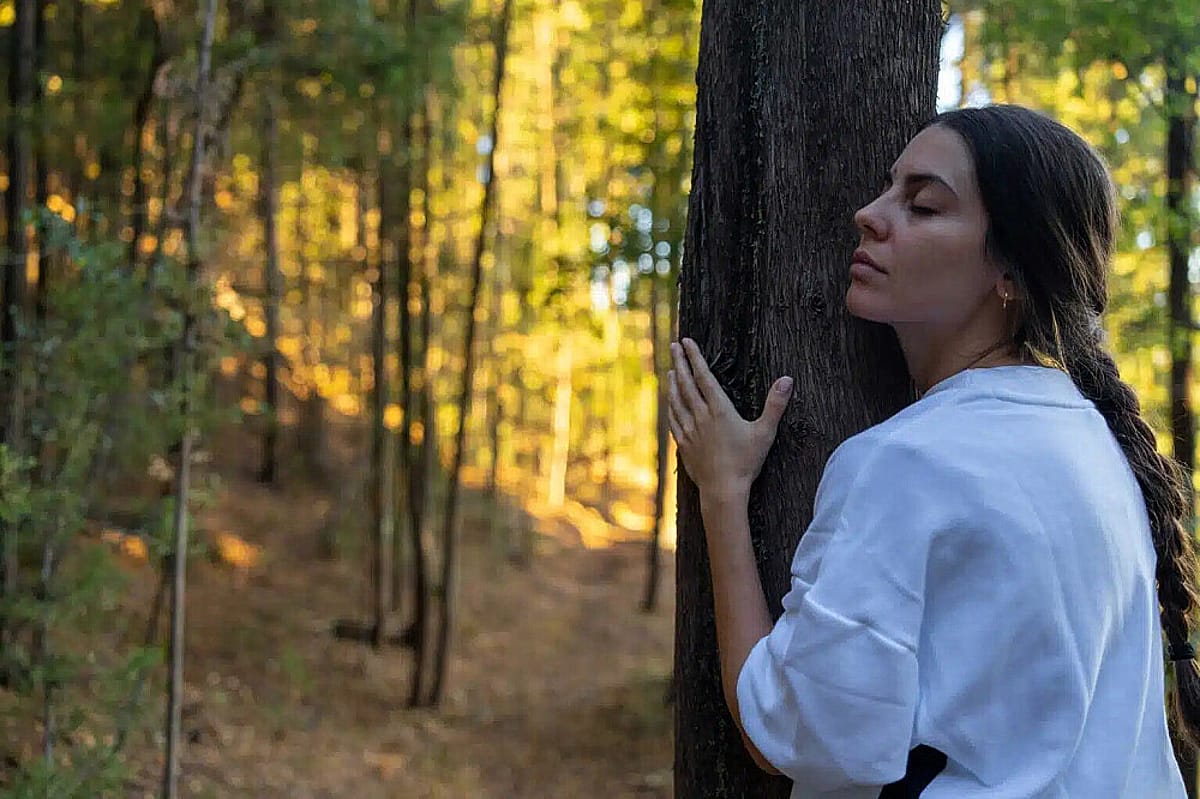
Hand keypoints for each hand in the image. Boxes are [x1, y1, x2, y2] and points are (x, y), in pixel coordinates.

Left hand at [667, 338, 793, 504]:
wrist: (723, 490)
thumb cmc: (746, 462)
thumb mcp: (765, 432)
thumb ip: (775, 405)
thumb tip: (787, 380)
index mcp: (719, 410)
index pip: (704, 376)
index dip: (695, 357)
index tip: (687, 342)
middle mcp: (700, 416)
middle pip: (686, 383)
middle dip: (680, 362)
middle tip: (674, 345)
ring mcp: (689, 430)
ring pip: (677, 400)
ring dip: (673, 383)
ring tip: (671, 369)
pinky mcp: (684, 444)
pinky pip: (674, 419)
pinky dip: (671, 406)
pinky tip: (670, 402)